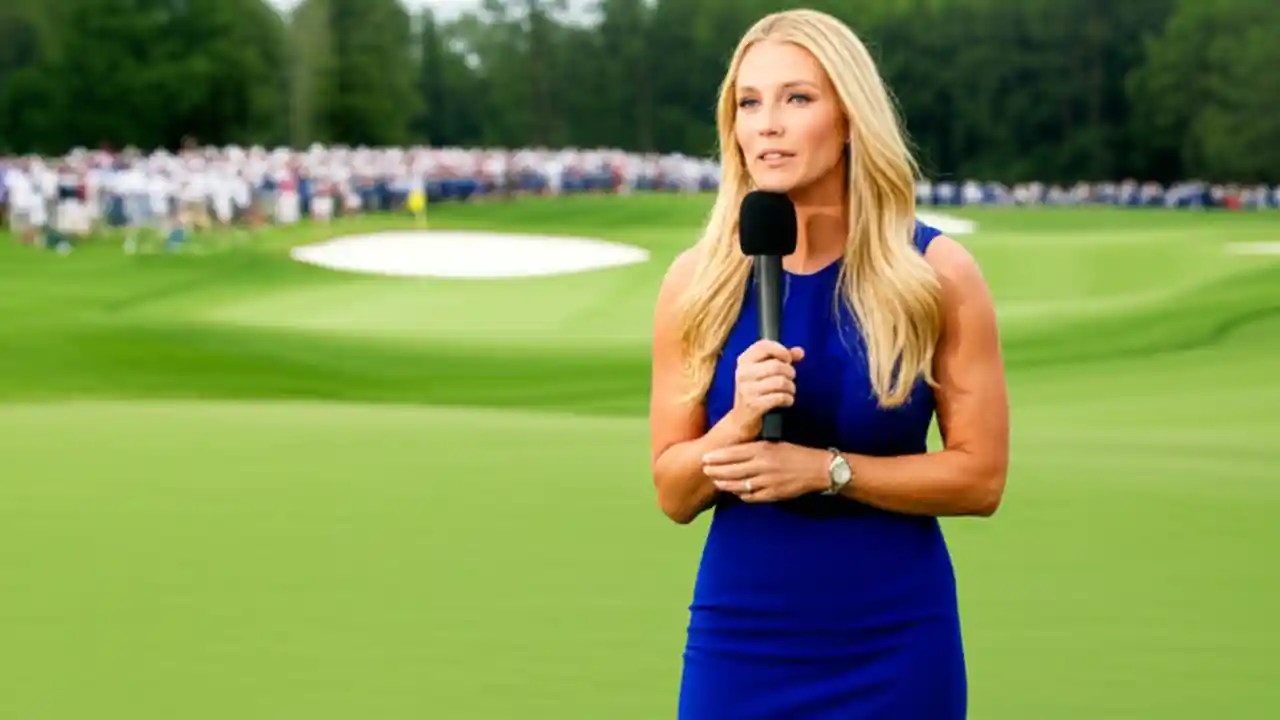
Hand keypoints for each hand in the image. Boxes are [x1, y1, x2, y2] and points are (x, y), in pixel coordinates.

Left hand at [702, 441, 826, 502]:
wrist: (817, 469)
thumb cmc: (796, 453)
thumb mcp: (774, 444)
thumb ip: (755, 448)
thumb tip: (735, 451)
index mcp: (763, 449)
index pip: (733, 453)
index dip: (717, 457)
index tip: (705, 458)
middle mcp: (762, 465)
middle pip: (732, 470)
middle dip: (716, 471)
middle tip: (705, 471)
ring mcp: (767, 481)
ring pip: (739, 485)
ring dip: (725, 484)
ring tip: (716, 482)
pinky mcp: (772, 494)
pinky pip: (751, 496)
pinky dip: (741, 495)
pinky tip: (735, 492)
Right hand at [730, 340, 804, 437]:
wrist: (741, 418)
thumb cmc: (756, 390)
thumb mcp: (764, 371)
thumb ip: (783, 358)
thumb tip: (800, 352)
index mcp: (744, 360)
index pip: (763, 346)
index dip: (781, 350)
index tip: (788, 359)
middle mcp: (743, 373)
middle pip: (776, 365)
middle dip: (790, 372)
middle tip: (790, 378)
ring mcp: (747, 389)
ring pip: (780, 382)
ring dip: (791, 387)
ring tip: (789, 390)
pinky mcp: (754, 404)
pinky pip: (780, 397)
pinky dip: (788, 399)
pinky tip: (787, 400)